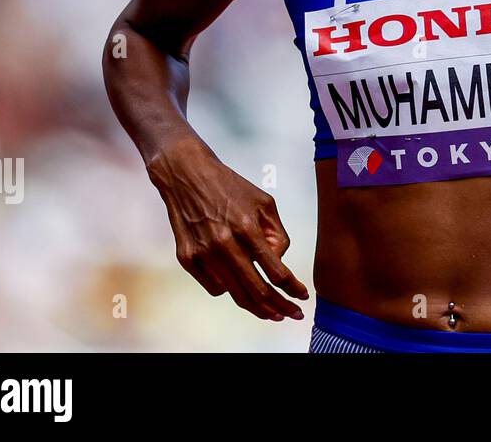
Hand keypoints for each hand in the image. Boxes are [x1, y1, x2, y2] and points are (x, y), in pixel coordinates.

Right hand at [147, 137, 308, 320]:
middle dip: (280, 307)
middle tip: (293, 315)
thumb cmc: (230, 187)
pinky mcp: (187, 258)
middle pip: (257, 290)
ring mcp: (203, 253)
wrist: (187, 175)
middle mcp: (224, 244)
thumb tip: (278, 262)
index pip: (276, 270)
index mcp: (247, 227)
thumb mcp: (264, 202)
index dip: (293, 288)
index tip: (303, 297)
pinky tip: (238, 282)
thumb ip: (276, 234)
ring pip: (235, 294)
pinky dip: (229, 288)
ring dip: (257, 307)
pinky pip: (214, 286)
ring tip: (272, 313)